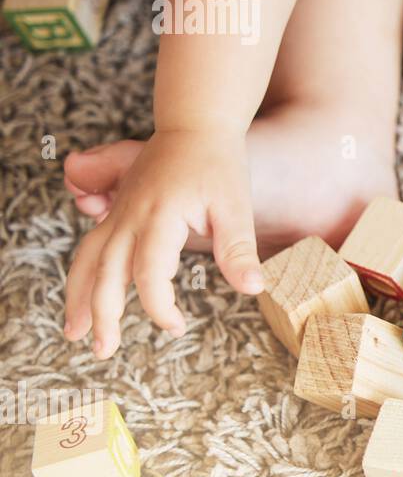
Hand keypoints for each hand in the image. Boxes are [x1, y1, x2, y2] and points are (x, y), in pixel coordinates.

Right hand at [64, 129, 263, 359]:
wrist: (195, 126)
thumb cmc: (219, 165)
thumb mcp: (237, 207)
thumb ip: (239, 250)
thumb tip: (254, 289)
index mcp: (161, 215)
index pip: (150, 272)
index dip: (159, 306)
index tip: (176, 327)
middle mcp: (131, 215)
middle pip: (107, 271)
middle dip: (102, 314)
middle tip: (103, 351)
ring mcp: (119, 213)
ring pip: (88, 259)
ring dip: (78, 297)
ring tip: (74, 332)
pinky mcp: (117, 212)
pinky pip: (90, 247)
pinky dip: (82, 274)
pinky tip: (82, 299)